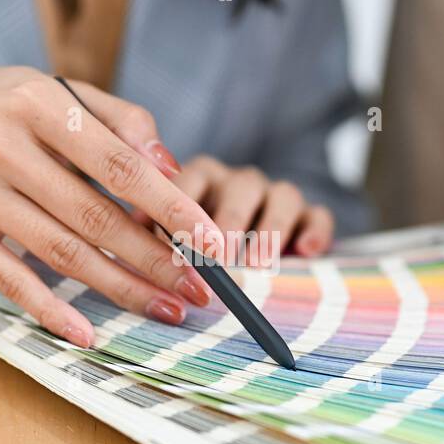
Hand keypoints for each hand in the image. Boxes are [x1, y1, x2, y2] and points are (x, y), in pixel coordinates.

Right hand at [0, 66, 223, 346]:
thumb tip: (172, 169)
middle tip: (198, 290)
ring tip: (166, 307)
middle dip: (155, 260)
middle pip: (94, 217)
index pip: (119, 165)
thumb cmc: (15, 111)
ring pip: (61, 253)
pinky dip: (51, 311)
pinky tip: (89, 333)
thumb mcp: (65, 95)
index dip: (171, 208)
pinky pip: (11, 280)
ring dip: (121, 288)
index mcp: (36, 101)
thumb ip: (125, 124)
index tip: (212, 244)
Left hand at [144, 156, 334, 266]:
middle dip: (230, 220)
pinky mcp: (309, 216)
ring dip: (272, 228)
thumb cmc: (192, 253)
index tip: (173, 240)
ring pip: (283, 196)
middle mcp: (238, 183)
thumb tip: (125, 247)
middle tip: (220, 256)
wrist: (239, 262)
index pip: (192, 179)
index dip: (184, 206)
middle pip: (241, 186)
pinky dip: (316, 231)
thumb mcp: (166, 242)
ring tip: (260, 264)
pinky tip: (307, 252)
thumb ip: (151, 239)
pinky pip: (319, 216)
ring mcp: (275, 197)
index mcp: (200, 180)